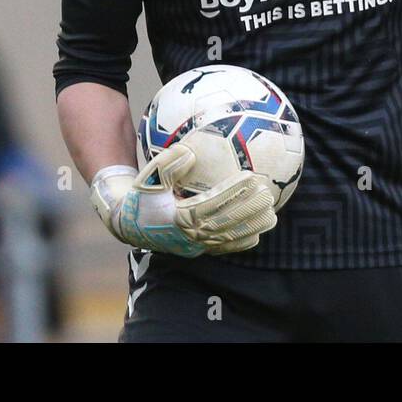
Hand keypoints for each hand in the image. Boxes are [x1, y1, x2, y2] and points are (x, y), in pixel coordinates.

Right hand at [90, 142, 276, 254]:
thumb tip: (188, 150)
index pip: (212, 203)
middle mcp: (188, 235)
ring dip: (251, 227)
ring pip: (228, 238)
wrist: (129, 224)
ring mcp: (194, 246)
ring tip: (272, 215)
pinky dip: (240, 243)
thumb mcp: (148, 177)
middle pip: (225, 222)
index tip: (251, 177)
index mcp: (178, 217)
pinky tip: (257, 234)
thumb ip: (167, 164)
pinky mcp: (196, 251)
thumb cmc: (140, 195)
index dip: (232, 192)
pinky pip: (222, 248)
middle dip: (249, 210)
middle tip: (269, 194)